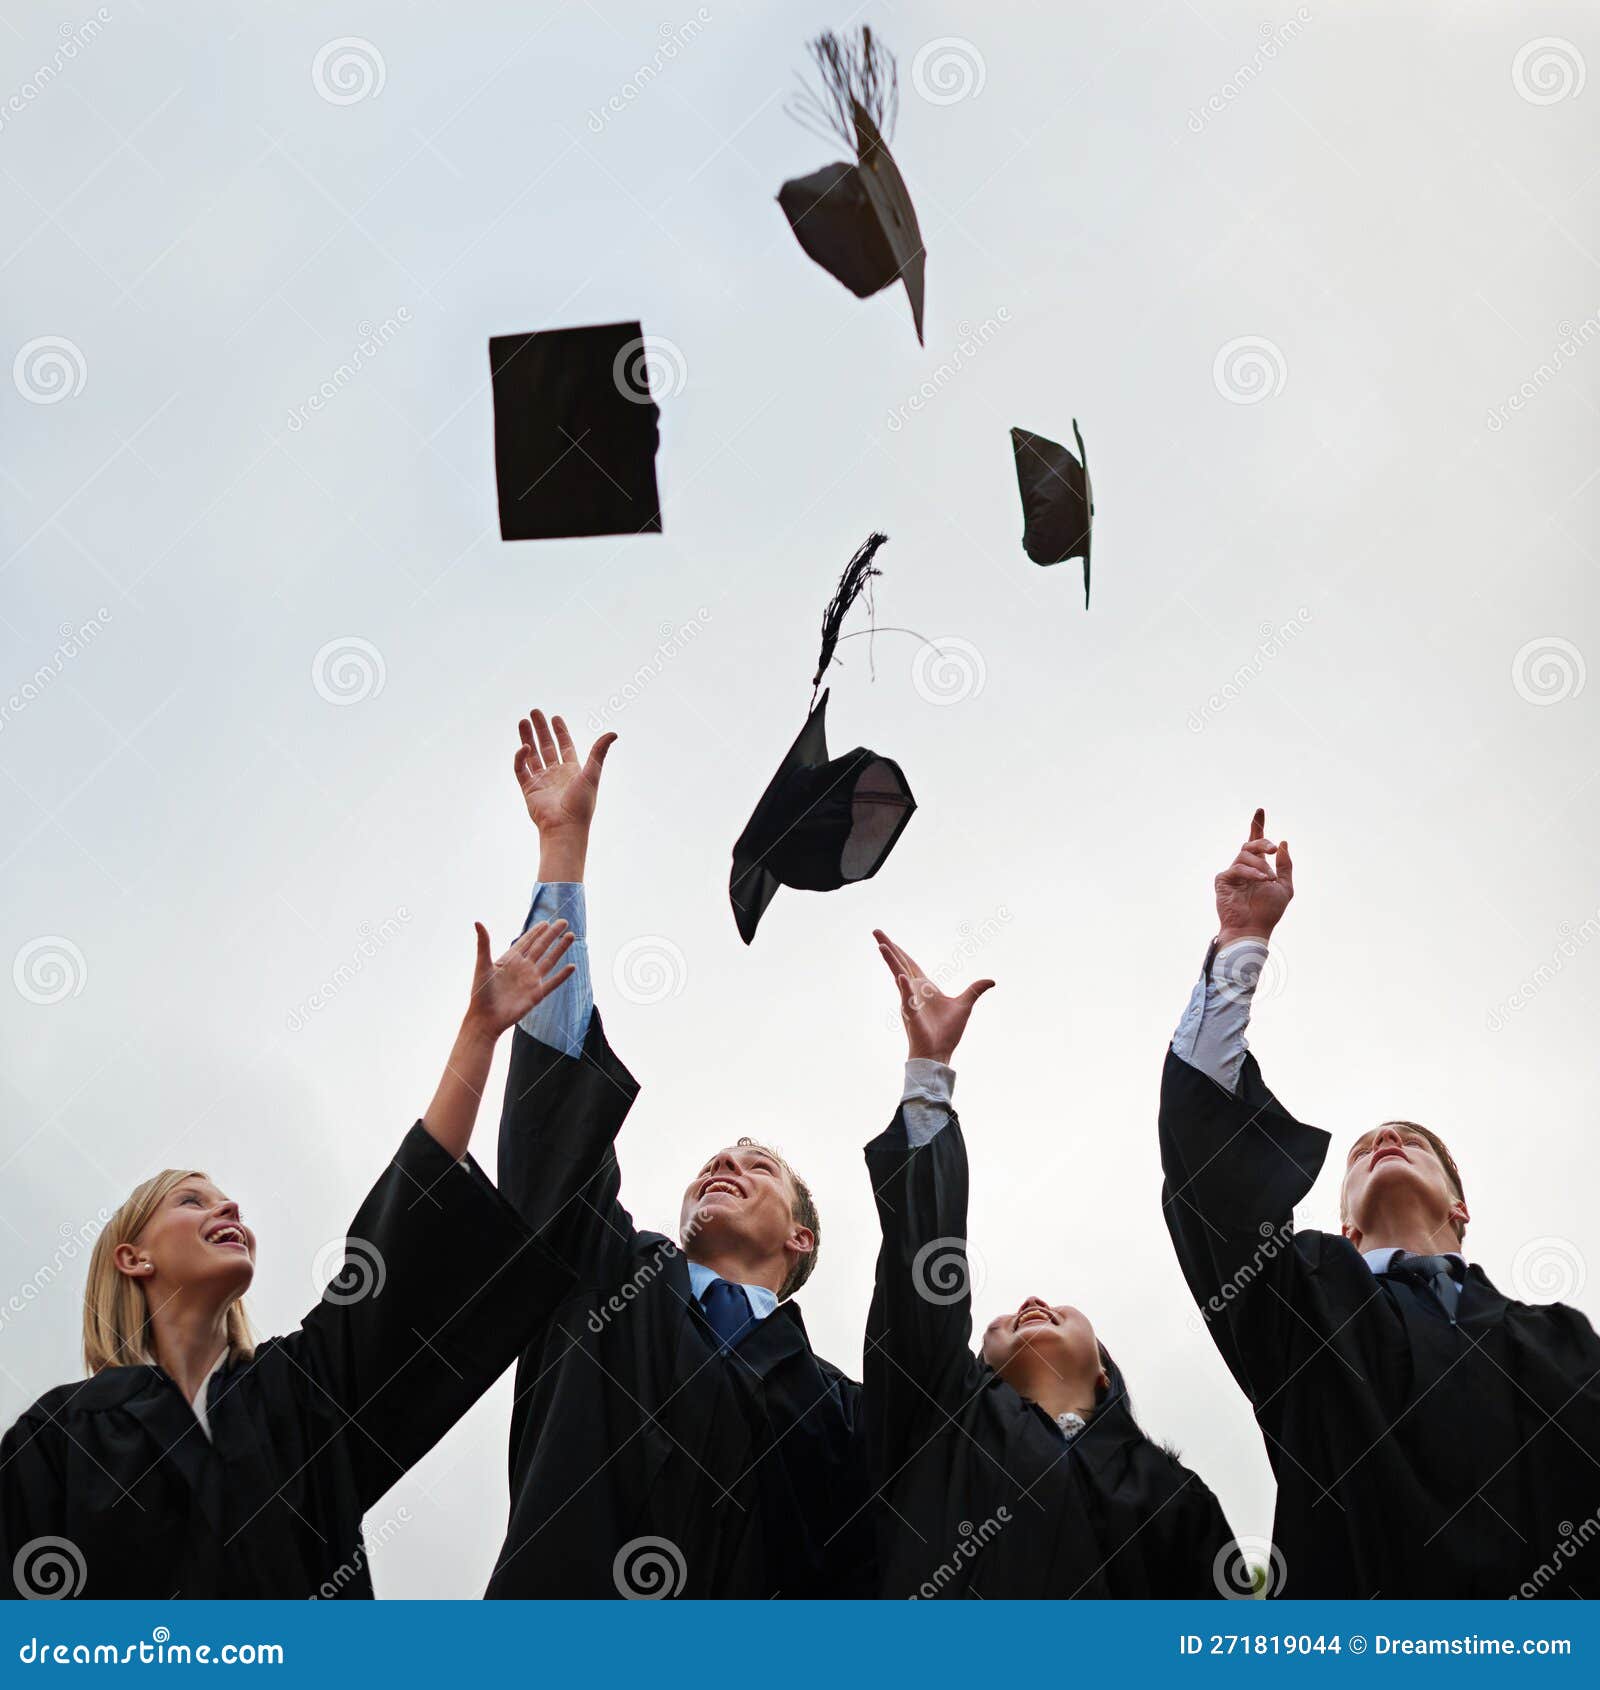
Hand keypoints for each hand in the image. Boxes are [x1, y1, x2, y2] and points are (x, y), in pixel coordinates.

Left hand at [463, 919, 575, 1039]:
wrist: (485, 1019)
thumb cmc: (480, 993)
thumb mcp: (482, 965)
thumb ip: (483, 944)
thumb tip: (477, 922)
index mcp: (509, 960)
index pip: (526, 942)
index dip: (536, 932)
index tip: (545, 922)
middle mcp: (522, 968)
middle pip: (541, 947)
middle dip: (552, 935)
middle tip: (563, 922)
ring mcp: (530, 981)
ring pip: (549, 961)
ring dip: (560, 949)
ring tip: (571, 936)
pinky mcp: (536, 994)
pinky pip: (553, 982)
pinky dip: (562, 975)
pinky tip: (572, 966)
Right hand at [513, 710, 616, 877]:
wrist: (565, 827)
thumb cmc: (581, 804)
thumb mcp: (592, 773)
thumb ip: (599, 752)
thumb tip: (613, 732)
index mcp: (572, 770)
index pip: (565, 746)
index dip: (560, 731)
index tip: (554, 717)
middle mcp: (556, 774)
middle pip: (546, 746)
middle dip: (540, 729)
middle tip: (534, 712)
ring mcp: (541, 781)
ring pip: (532, 755)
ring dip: (527, 738)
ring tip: (522, 721)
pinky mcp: (529, 789)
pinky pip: (521, 769)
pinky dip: (521, 757)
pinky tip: (524, 747)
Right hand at [874, 929, 994, 1064]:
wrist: (939, 1053)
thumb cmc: (947, 1033)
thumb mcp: (964, 1005)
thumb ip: (974, 990)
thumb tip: (991, 980)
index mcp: (924, 988)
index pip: (910, 964)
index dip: (900, 951)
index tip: (889, 940)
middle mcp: (914, 991)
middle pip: (900, 964)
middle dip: (888, 947)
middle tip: (876, 931)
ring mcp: (910, 1001)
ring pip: (899, 976)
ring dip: (891, 961)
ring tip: (881, 946)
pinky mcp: (912, 1015)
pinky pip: (907, 999)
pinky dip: (904, 988)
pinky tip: (900, 977)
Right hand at [1214, 808, 1293, 945]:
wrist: (1253, 928)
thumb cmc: (1268, 911)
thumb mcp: (1285, 886)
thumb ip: (1285, 865)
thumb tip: (1283, 843)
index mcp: (1259, 867)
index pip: (1257, 842)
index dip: (1258, 825)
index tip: (1260, 809)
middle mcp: (1245, 867)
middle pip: (1251, 843)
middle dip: (1263, 843)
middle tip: (1273, 850)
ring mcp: (1233, 873)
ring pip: (1245, 854)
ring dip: (1260, 864)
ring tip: (1267, 879)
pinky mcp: (1223, 880)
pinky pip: (1237, 867)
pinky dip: (1250, 872)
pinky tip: (1260, 880)